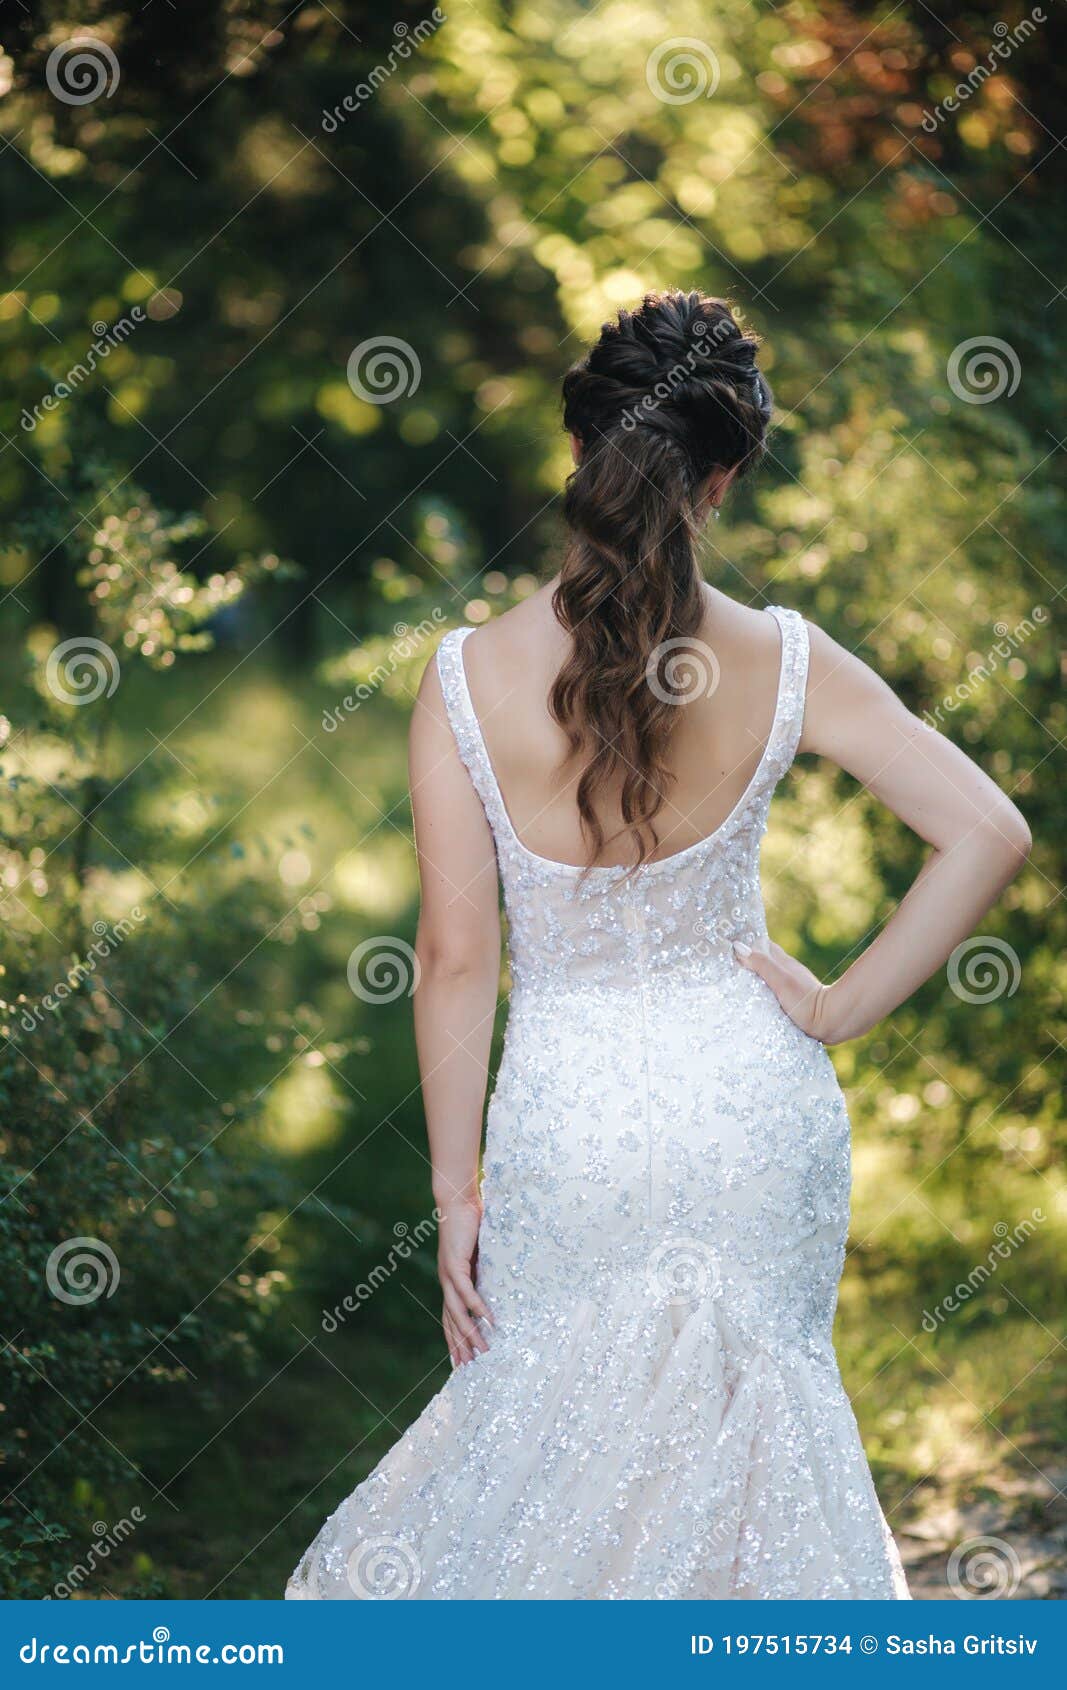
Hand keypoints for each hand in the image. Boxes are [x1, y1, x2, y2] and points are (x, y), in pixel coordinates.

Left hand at [437, 1197, 491, 1366]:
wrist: (457, 1201)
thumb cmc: (469, 1224)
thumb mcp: (479, 1254)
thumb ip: (484, 1270)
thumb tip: (499, 1282)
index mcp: (451, 1282)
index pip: (451, 1318)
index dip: (455, 1340)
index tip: (460, 1361)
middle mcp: (446, 1283)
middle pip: (451, 1322)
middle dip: (459, 1346)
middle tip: (468, 1369)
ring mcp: (448, 1275)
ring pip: (457, 1313)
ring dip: (470, 1333)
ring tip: (483, 1351)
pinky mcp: (455, 1264)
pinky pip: (466, 1292)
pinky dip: (476, 1307)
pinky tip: (487, 1320)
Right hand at [733, 939, 854, 1043]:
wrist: (830, 1023)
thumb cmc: (805, 1001)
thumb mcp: (781, 981)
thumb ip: (761, 964)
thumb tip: (737, 946)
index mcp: (782, 962)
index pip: (761, 944)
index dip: (746, 941)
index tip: (727, 941)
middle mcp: (786, 970)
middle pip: (763, 957)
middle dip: (746, 957)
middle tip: (724, 959)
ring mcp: (789, 985)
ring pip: (766, 974)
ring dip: (752, 974)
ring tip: (731, 977)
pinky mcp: (790, 1000)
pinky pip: (770, 989)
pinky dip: (759, 988)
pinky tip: (751, 996)